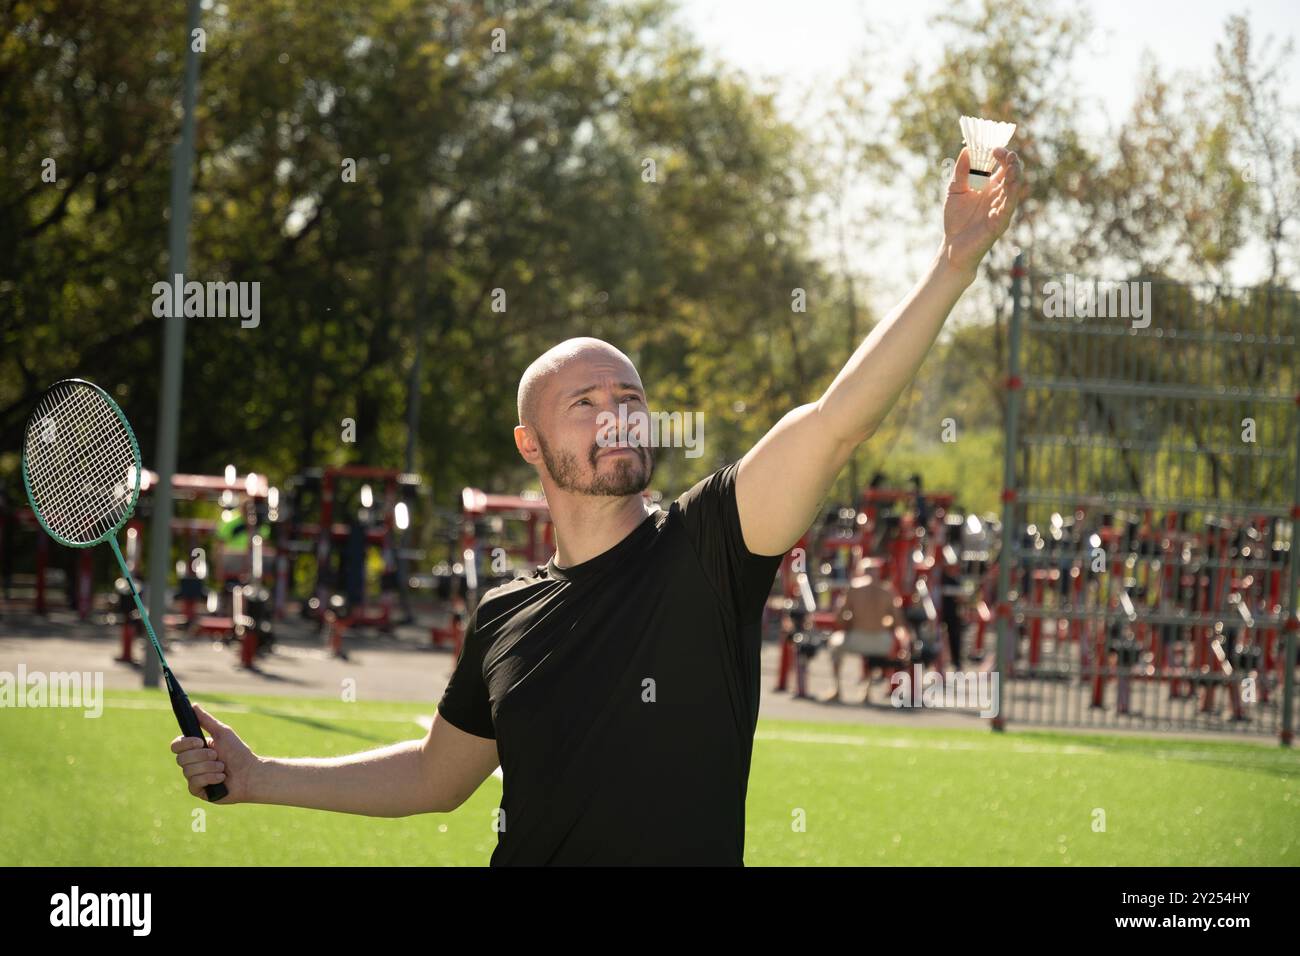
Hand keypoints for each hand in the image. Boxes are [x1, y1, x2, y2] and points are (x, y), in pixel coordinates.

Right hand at [170, 703, 257, 803]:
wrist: (251, 773)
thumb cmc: (238, 753)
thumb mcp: (222, 733)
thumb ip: (206, 721)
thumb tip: (193, 706)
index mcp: (195, 749)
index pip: (176, 745)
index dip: (185, 744)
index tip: (200, 742)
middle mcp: (192, 763)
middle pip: (181, 759)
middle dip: (202, 756)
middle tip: (217, 756)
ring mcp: (194, 778)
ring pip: (188, 771)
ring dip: (209, 767)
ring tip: (222, 767)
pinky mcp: (198, 790)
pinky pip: (194, 783)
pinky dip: (210, 778)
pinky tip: (222, 778)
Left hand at [940, 146, 1026, 274]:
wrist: (952, 247)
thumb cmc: (955, 219)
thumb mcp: (955, 190)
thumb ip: (960, 172)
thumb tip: (966, 149)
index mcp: (990, 185)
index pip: (1002, 165)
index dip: (999, 154)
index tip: (992, 146)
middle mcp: (999, 195)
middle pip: (1012, 173)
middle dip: (1010, 160)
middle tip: (1002, 151)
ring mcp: (1001, 208)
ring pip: (1014, 188)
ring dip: (1014, 174)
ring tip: (1011, 161)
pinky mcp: (1000, 222)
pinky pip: (1009, 206)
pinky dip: (1011, 194)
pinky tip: (1010, 183)